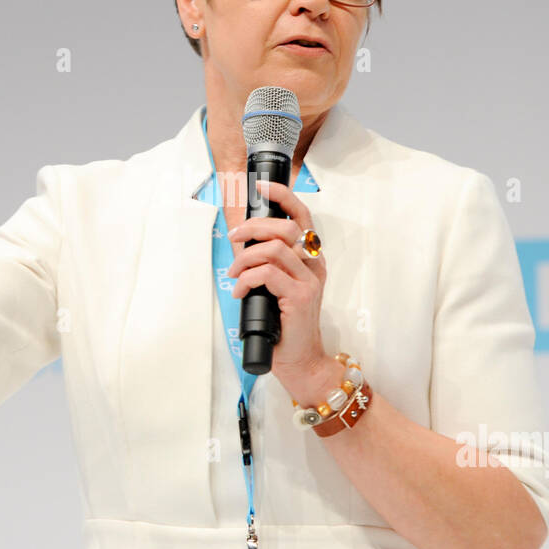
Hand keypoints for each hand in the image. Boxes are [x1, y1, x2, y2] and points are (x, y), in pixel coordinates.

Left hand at [226, 178, 329, 391]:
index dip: (283, 196)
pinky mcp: (301, 298)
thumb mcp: (277, 289)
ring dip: (245, 258)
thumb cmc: (285, 326)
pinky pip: (269, 274)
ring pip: (274, 249)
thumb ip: (269, 266)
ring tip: (234, 274)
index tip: (261, 187)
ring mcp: (310, 281)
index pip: (302, 217)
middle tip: (233, 239)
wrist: (301, 361)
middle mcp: (315, 266)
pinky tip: (240, 292)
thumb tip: (242, 245)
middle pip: (285, 228)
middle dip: (253, 228)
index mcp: (311, 259)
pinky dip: (248, 279)